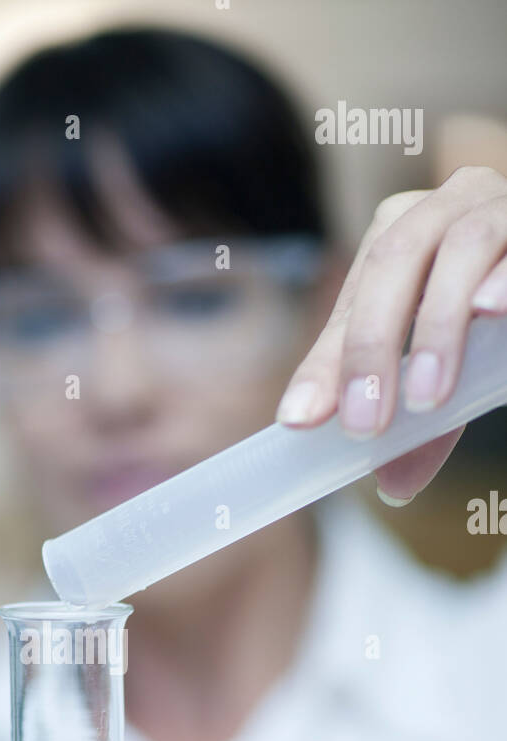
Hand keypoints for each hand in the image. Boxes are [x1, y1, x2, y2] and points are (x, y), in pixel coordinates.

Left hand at [276, 165, 506, 502]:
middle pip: (393, 262)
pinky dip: (506, 280)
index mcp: (402, 236)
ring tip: (426, 396)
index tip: (301, 420)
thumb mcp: (450, 367)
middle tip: (365, 424)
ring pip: (461, 248)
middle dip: (370, 348)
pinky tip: (495, 312)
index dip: (326, 363)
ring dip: (439, 328)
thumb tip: (393, 485)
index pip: (352, 303)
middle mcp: (446, 207)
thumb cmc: (495, 324)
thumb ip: (422, 419)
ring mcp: (498, 207)